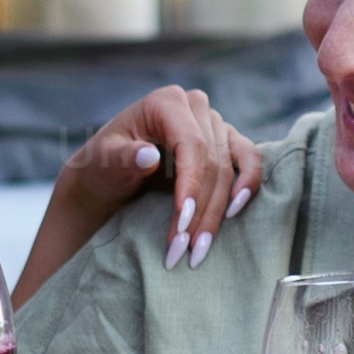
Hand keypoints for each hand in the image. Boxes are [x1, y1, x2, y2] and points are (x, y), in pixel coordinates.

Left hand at [53, 84, 257, 269]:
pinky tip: (235, 212)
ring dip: (217, 212)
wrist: (112, 174)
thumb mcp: (104, 161)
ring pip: (229, 170)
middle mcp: (196, 107)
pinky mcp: (227, 142)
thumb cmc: (104, 164)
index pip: (191, 145)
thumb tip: (149, 156)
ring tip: (199, 248)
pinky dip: (247, 186)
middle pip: (211, 162)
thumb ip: (123, 157)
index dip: (191, 185)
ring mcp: (214, 124)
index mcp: (166, 102)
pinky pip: (249, 161)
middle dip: (199, 210)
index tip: (182, 223)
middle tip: (183, 250)